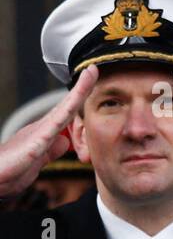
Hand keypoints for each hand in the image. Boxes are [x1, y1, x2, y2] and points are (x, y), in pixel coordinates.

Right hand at [0, 65, 97, 198]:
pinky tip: (76, 102)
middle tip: (95, 68)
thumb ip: (51, 151)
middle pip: (68, 105)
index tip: (92, 81)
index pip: (67, 113)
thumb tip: (63, 141)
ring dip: (79, 92)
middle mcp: (42, 128)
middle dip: (83, 86)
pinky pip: (55, 126)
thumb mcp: (36, 160)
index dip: (80, 98)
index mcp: (44, 133)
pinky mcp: (35, 144)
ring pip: (64, 109)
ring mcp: (39, 133)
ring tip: (90, 74)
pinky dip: (66, 112)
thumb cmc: (10, 170)